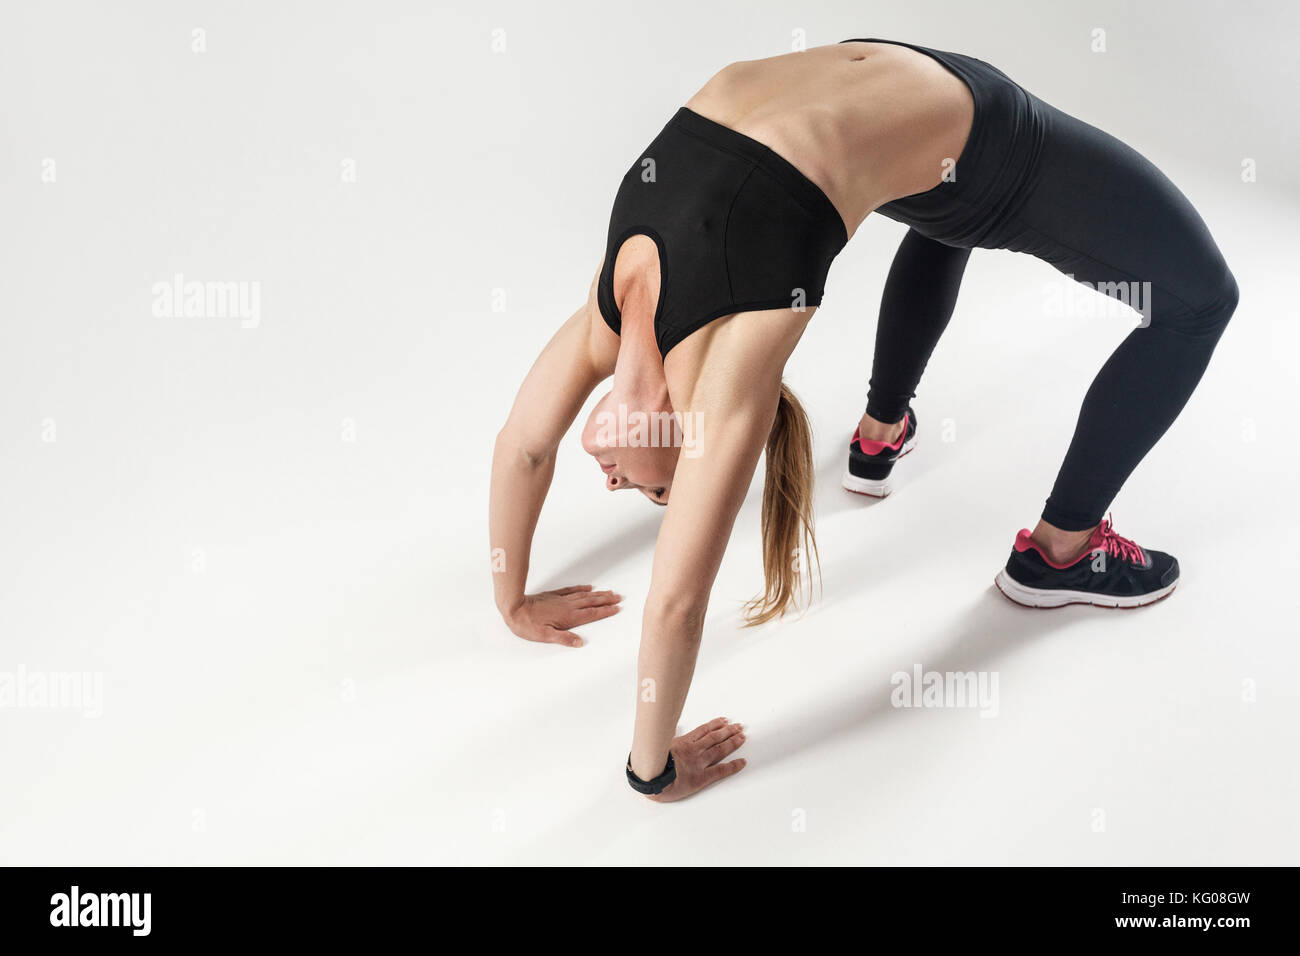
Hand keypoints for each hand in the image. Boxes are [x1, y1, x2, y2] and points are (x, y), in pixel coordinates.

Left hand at [503, 585, 621, 646]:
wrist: (514, 607)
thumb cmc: (527, 624)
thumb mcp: (544, 636)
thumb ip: (563, 638)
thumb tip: (580, 642)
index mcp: (568, 618)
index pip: (591, 614)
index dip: (605, 611)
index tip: (617, 608)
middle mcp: (568, 607)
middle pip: (591, 602)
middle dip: (606, 600)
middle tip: (618, 597)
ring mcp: (561, 600)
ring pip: (584, 596)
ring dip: (598, 594)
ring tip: (609, 592)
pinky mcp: (553, 596)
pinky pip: (571, 590)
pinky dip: (582, 589)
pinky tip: (588, 588)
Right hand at [647, 717, 746, 802]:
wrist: (651, 779)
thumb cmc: (649, 765)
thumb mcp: (655, 746)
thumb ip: (665, 740)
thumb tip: (663, 731)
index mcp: (683, 743)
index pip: (703, 730)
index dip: (715, 724)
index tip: (723, 720)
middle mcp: (694, 751)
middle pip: (714, 738)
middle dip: (728, 731)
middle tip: (738, 727)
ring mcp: (699, 763)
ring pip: (719, 749)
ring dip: (732, 742)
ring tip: (742, 737)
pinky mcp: (701, 777)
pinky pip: (720, 770)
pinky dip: (733, 766)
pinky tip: (742, 762)